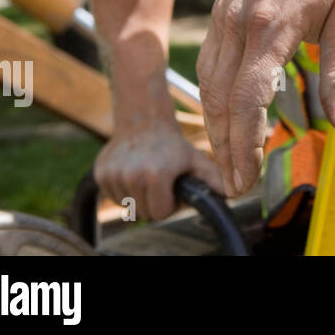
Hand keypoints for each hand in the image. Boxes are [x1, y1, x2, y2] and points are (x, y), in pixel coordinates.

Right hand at [94, 122, 224, 220]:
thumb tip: (235, 193)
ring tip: (148, 174)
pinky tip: (133, 172)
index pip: (160, 213)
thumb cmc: (174, 145)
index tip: (173, 188)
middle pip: (144, 212)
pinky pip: (113, 196)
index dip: (170, 204)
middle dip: (155, 202)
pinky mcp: (99, 173)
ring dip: (139, 196)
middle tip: (162, 182)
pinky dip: (124, 190)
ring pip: (127, 206)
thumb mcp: (196, 160)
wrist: (145, 121)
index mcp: (156, 175)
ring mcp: (112, 175)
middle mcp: (131, 176)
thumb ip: (214, 179)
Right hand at [198, 0, 334, 197]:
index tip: (248, 174)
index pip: (248, 98)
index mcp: (273, 25)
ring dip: (215, 124)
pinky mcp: (223, 8)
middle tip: (236, 183)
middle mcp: (240, 20)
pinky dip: (214, 94)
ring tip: (230, 158)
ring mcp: (226, 12)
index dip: (245, 142)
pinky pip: (210, 60)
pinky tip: (226, 115)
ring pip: (208, 81)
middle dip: (224, 145)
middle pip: (220, 97)